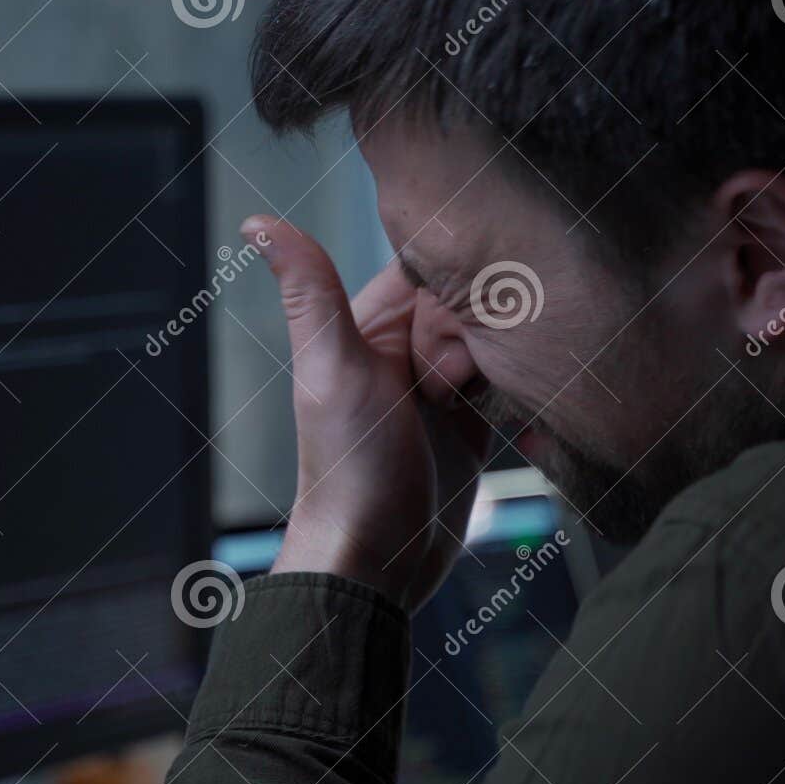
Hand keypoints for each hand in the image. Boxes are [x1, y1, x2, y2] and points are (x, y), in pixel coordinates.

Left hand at [245, 216, 489, 612]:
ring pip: (503, 340)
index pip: (434, 268)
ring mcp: (449, 384)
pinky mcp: (478, 421)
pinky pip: (516, 383)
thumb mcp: (332, 369)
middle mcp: (414, 347)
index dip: (454, 290)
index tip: (454, 328)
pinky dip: (526, 394)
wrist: (379, 559)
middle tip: (452, 394)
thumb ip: (312, 294)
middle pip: (478, 303)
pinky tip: (524, 419)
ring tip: (482, 410)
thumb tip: (258, 224)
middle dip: (484, 340)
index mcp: (375, 323)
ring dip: (511, 366)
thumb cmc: (346, 469)